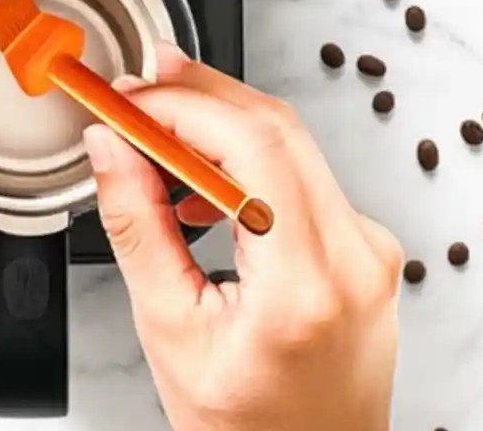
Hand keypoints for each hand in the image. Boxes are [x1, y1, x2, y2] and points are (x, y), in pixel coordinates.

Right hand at [84, 43, 401, 430]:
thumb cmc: (247, 429)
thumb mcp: (170, 330)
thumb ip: (138, 227)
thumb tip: (113, 150)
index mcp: (305, 283)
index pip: (251, 146)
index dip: (181, 105)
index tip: (128, 99)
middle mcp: (355, 255)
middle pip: (278, 127)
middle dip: (199, 93)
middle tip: (139, 85)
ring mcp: (369, 248)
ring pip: (292, 143)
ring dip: (219, 123)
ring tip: (156, 137)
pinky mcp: (365, 246)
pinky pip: (303, 175)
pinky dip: (247, 160)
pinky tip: (202, 182)